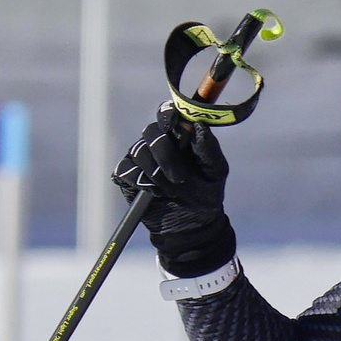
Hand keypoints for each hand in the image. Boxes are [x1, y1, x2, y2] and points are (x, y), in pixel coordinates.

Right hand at [114, 105, 235, 275]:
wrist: (191, 227)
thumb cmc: (206, 194)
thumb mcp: (215, 171)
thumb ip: (208, 147)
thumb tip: (197, 125)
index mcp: (178, 136)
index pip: (167, 114)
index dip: (168, 116)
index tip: (175, 126)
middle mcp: (156, 143)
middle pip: (151, 132)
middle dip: (166, 154)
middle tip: (180, 178)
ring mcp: (140, 159)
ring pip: (138, 152)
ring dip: (156, 173)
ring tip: (169, 190)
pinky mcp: (127, 178)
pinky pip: (125, 170)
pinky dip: (140, 182)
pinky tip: (153, 193)